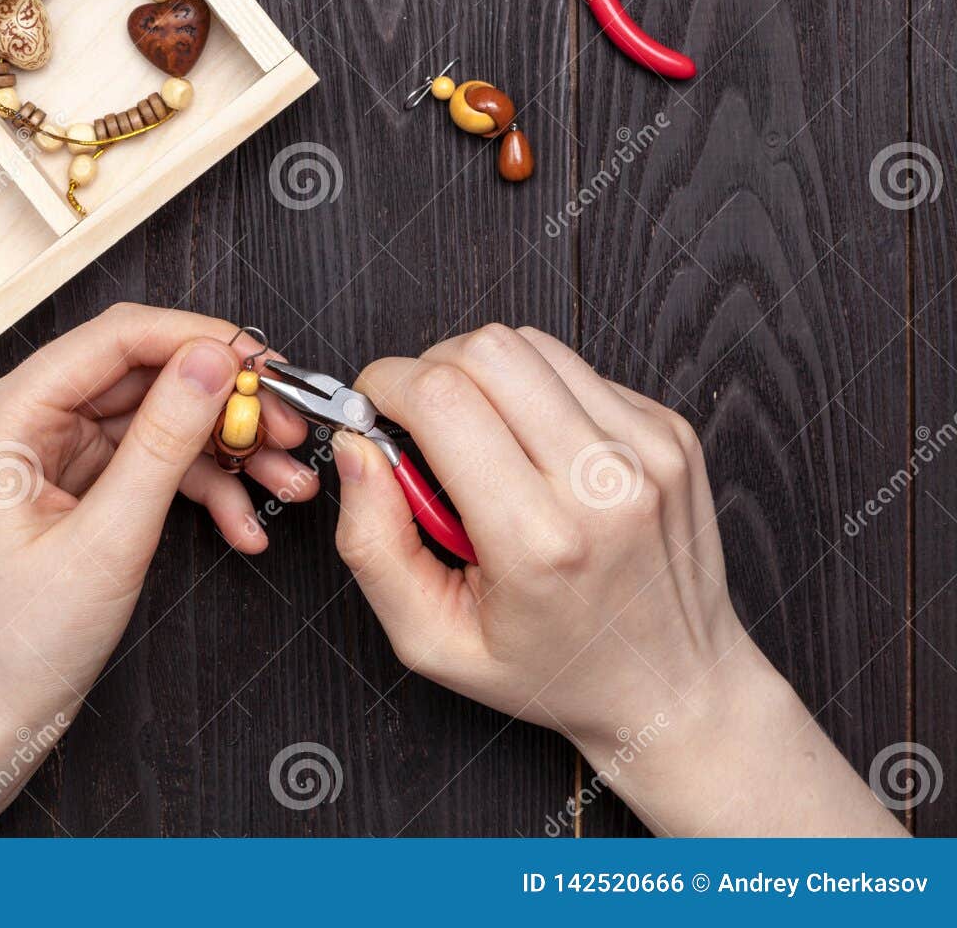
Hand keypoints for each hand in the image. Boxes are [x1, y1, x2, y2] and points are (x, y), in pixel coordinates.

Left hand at [0, 303, 312, 835]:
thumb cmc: (18, 642)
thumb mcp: (106, 539)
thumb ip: (163, 442)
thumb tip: (212, 362)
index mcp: (7, 415)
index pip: (115, 338)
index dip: (198, 340)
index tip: (265, 363)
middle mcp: (27, 419)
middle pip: (146, 374)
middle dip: (225, 402)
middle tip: (289, 428)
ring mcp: (55, 453)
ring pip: (161, 420)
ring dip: (227, 452)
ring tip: (287, 484)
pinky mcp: (80, 487)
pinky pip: (155, 464)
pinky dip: (204, 490)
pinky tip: (245, 527)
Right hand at [331, 323, 903, 835]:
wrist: (674, 685)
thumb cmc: (554, 669)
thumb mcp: (431, 640)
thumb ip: (373, 544)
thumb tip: (355, 448)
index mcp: (538, 541)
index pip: (441, 399)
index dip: (384, 388)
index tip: (372, 414)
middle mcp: (602, 482)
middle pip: (485, 350)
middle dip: (428, 371)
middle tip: (420, 427)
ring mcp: (647, 449)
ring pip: (529, 343)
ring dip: (482, 374)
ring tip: (479, 438)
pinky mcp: (670, 429)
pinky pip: (574, 368)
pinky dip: (534, 391)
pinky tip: (533, 448)